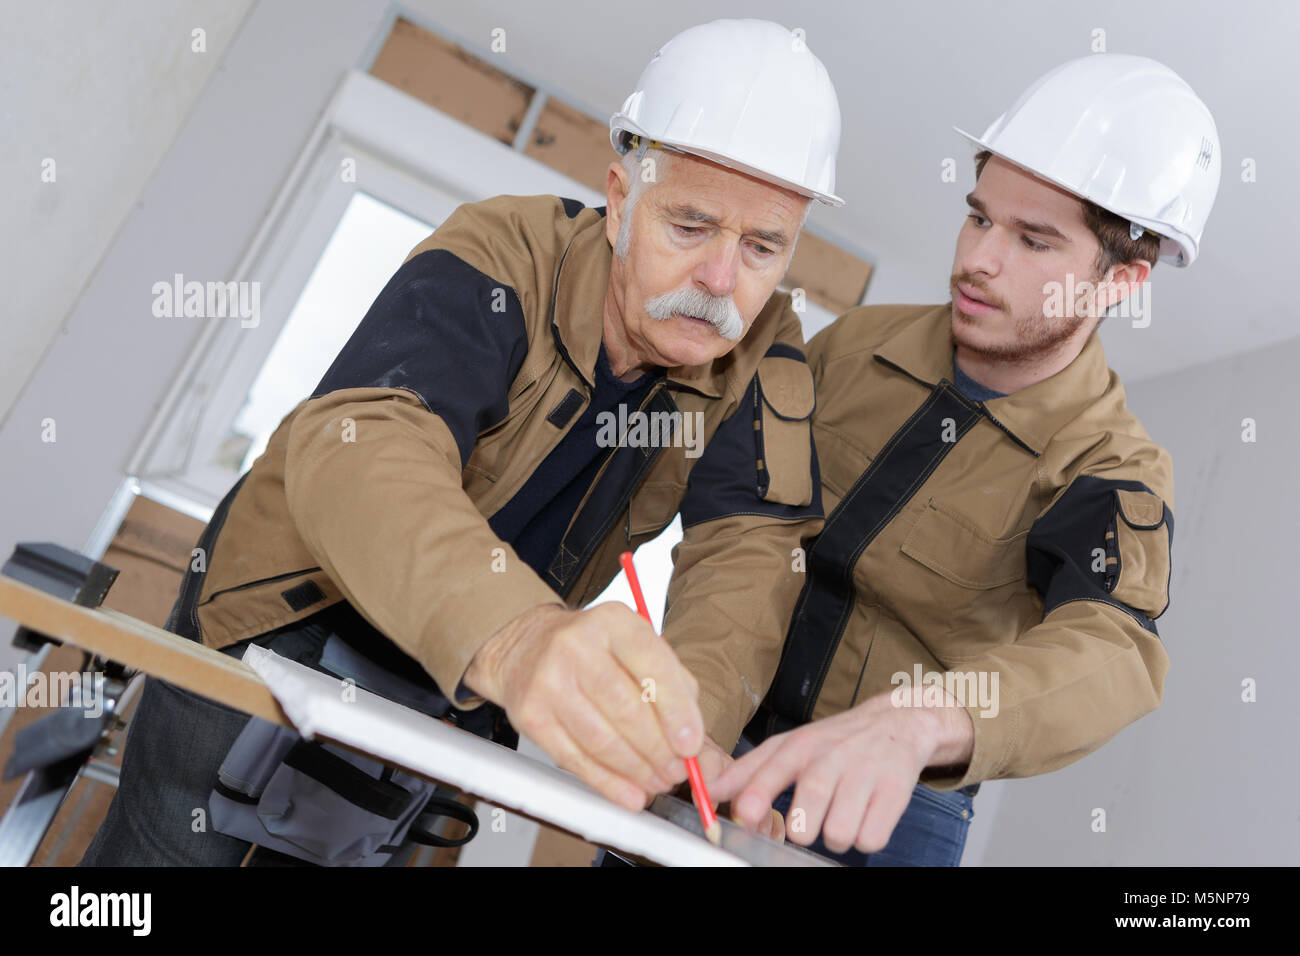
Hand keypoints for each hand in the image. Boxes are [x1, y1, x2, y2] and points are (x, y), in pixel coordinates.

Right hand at [464, 601, 702, 811]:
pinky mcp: (530, 714)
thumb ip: (672, 684)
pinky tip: (629, 793)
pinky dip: (607, 782)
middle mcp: (576, 645)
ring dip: (636, 770)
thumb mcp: (635, 645)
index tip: (692, 745)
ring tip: (657, 782)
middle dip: (659, 749)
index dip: (676, 711)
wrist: (525, 648)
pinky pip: (574, 757)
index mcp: (613, 621)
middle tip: (677, 771)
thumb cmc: (593, 650)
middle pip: (626, 709)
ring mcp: (549, 680)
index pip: (653, 666)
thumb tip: (694, 739)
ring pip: (601, 738)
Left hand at [710, 694, 954, 853]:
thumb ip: (747, 771)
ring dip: (835, 836)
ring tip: (839, 816)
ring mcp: (865, 773)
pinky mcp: (895, 791)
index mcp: (799, 746)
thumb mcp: (789, 746)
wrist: (897, 721)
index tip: (744, 814)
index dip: (756, 794)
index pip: (773, 769)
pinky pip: (870, 838)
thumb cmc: (834, 741)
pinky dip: (864, 837)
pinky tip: (864, 817)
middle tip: (806, 823)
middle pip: (807, 810)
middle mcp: (830, 757)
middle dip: (801, 830)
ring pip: (839, 833)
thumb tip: (706, 792)